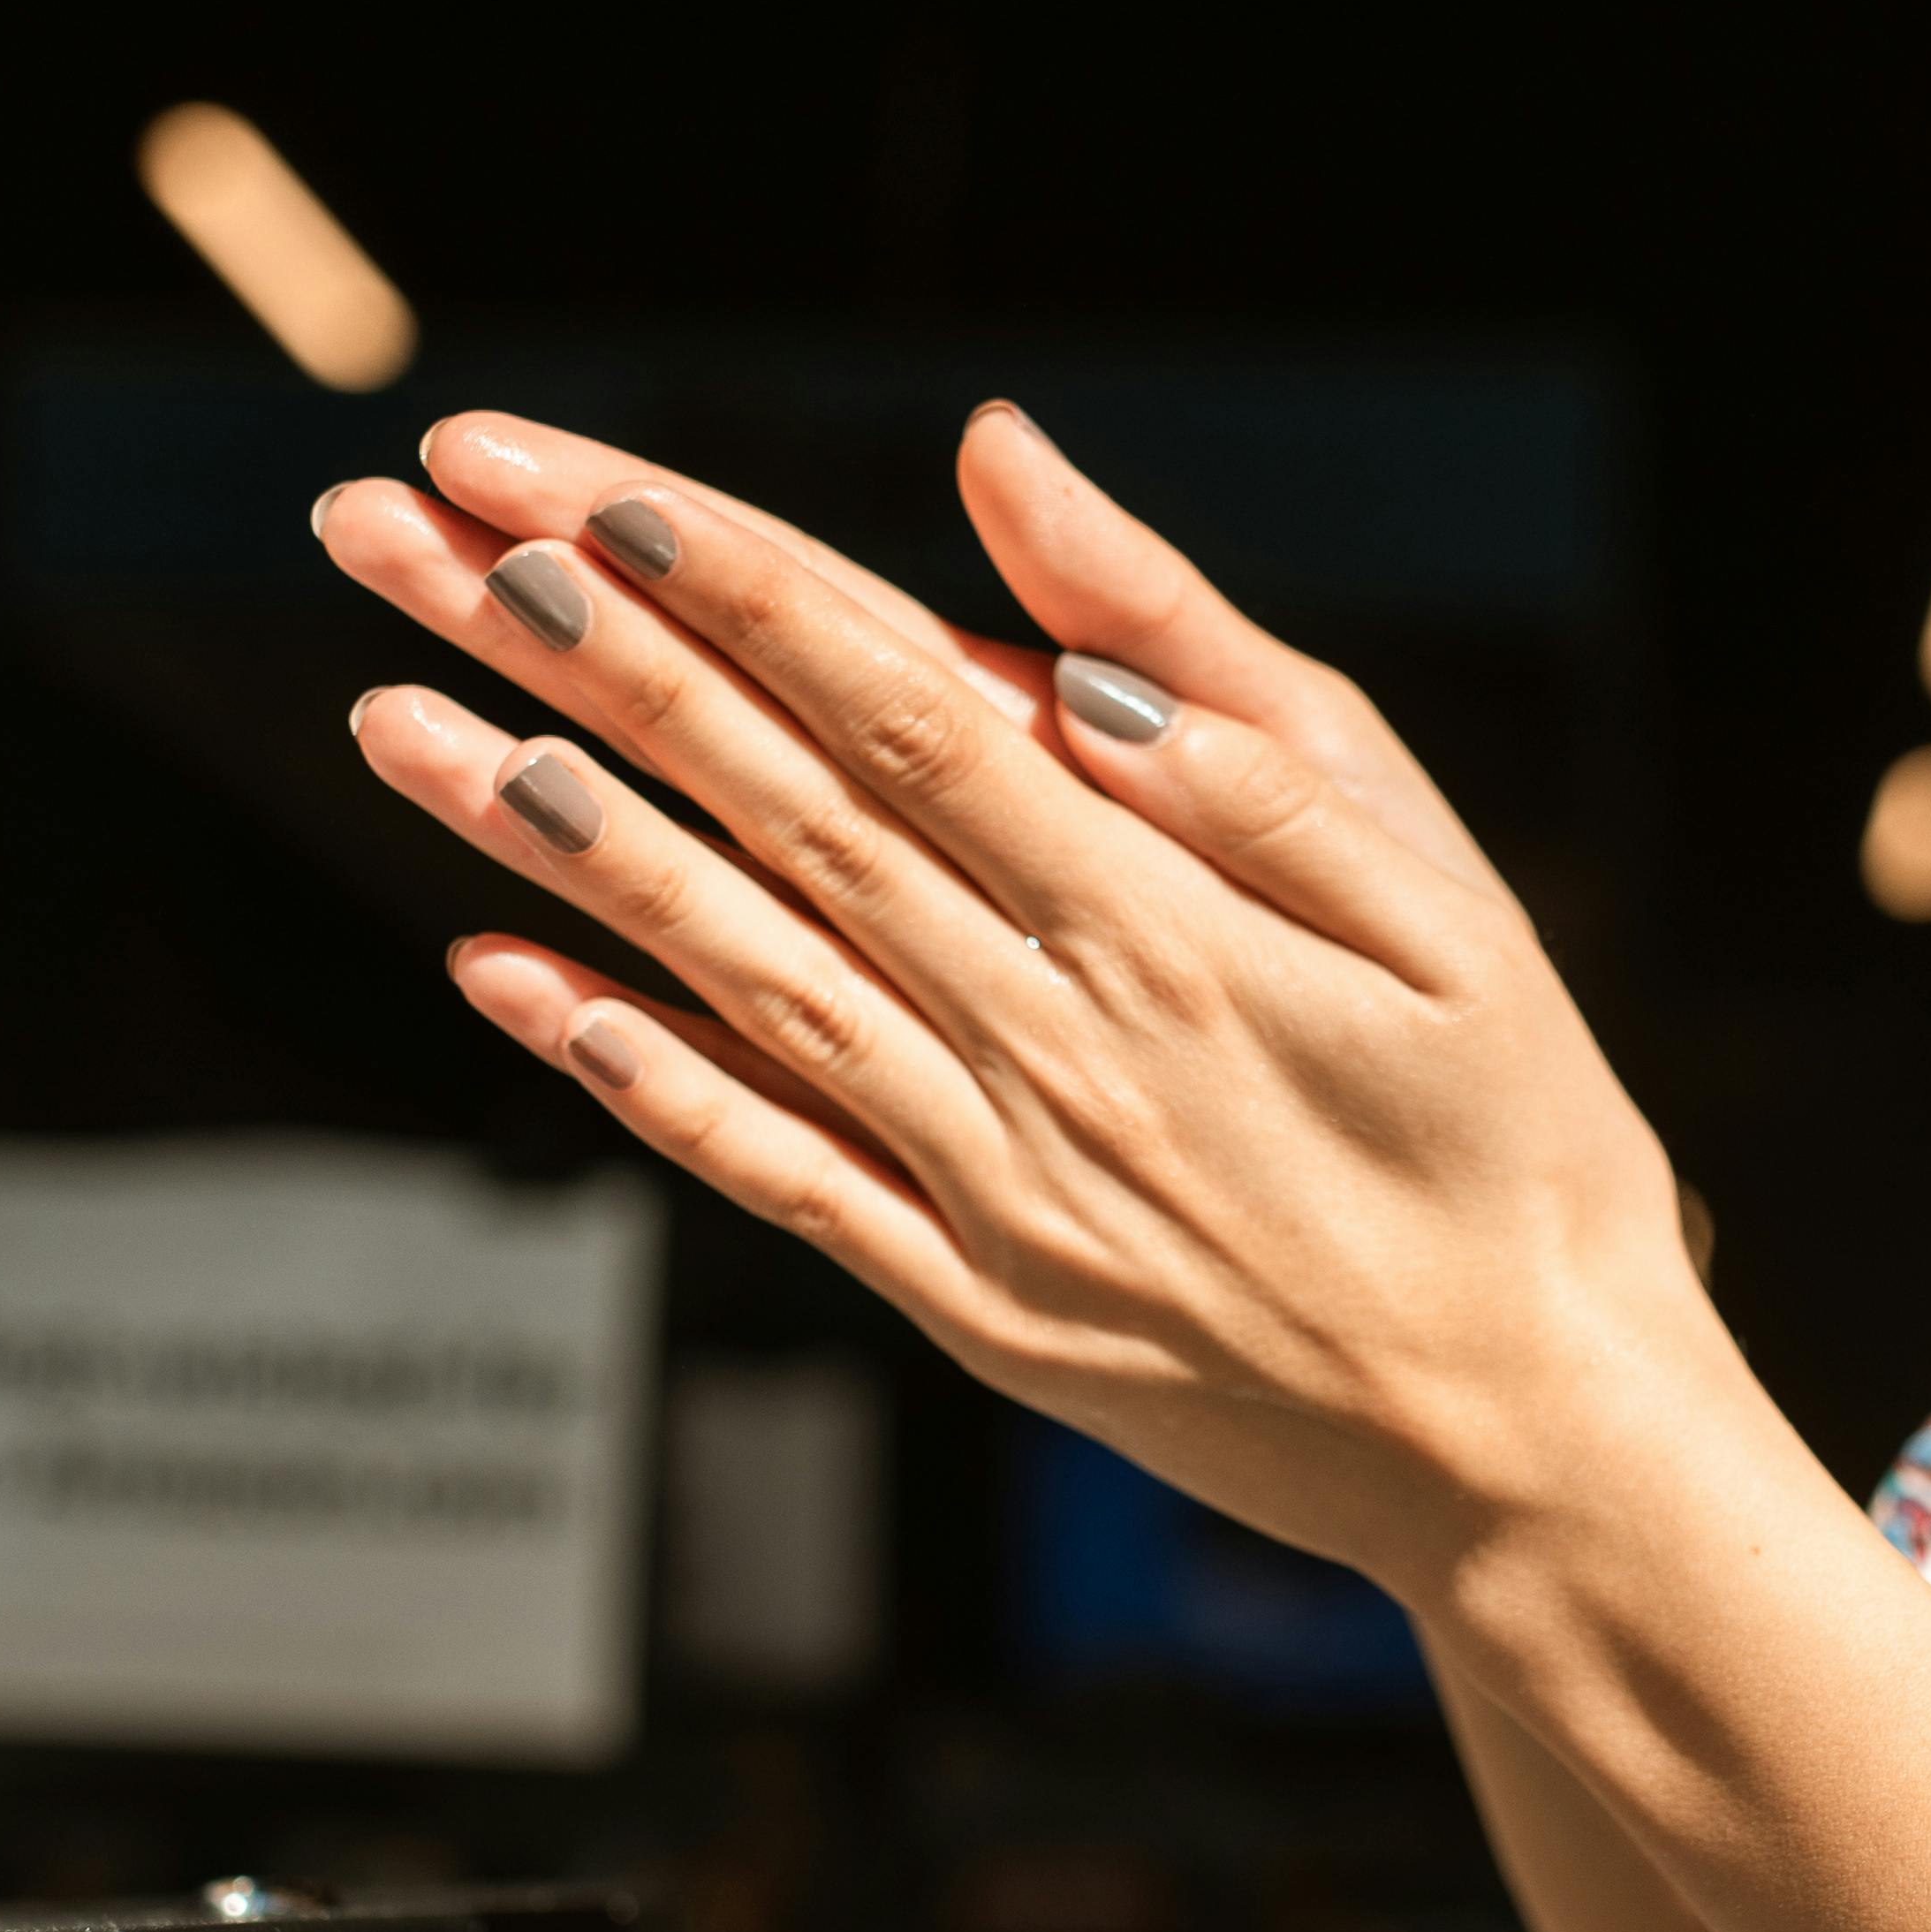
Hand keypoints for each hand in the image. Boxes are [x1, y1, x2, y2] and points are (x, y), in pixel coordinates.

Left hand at [309, 402, 1734, 1596]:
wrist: (1541, 1447)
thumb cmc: (1517, 1132)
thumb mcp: (1433, 877)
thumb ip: (1212, 683)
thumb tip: (1013, 484)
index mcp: (1169, 925)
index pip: (899, 705)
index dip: (728, 590)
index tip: (576, 490)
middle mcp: (1051, 1050)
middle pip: (770, 807)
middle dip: (571, 652)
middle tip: (401, 530)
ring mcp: (991, 1190)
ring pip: (730, 972)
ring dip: (546, 836)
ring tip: (389, 708)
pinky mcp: (969, 1303)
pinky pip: (765, 1169)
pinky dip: (623, 1068)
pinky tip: (496, 969)